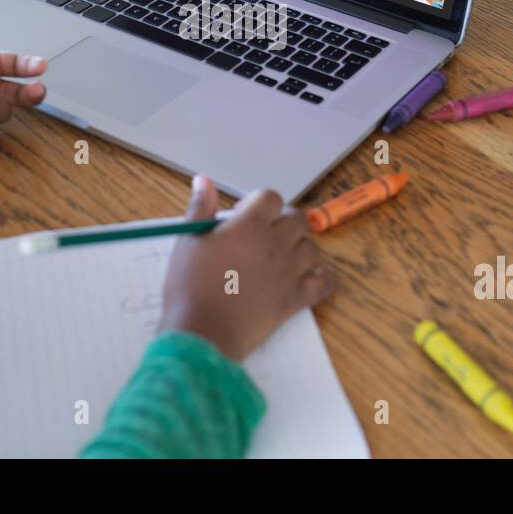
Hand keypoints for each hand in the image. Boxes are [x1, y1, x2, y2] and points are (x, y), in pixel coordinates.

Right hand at [160, 176, 333, 360]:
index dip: (260, 204)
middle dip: (284, 221)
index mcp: (249, 225)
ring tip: (281, 257)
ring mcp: (289, 272)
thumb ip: (200, 208)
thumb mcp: (188, 242)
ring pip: (311, 248)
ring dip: (300, 248)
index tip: (245, 217)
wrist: (203, 333)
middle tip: (266, 235)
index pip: (271, 197)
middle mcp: (275, 244)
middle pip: (298, 219)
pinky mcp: (295, 299)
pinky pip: (324, 284)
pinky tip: (311, 278)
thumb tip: (204, 180)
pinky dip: (322, 279)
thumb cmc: (190, 287)